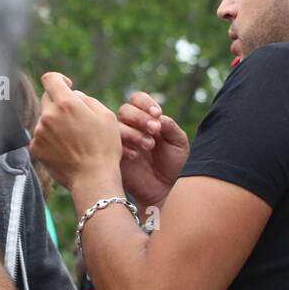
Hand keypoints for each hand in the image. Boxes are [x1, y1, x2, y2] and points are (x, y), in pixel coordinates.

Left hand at [30, 73, 121, 189]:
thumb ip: (88, 100)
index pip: (50, 79)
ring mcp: (39, 132)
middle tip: (77, 119)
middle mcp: (49, 115)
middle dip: (60, 103)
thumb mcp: (107, 117)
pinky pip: (41, 136)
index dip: (59, 79)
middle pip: (47, 98)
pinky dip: (52, 139)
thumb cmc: (105, 147)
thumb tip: (74, 95)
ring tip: (74, 140)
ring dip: (57, 123)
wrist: (93, 177)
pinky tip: (67, 149)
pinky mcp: (35, 147)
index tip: (67, 86)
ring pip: (45, 119)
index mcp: (67, 104)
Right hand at [117, 91, 188, 211]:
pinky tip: (136, 156)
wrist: (168, 189)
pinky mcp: (114, 155)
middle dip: (140, 117)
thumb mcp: (178, 142)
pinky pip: (111, 145)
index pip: (138, 100)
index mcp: (147, 119)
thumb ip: (170, 127)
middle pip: (125, 110)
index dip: (145, 103)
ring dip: (133, 132)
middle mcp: (132, 127)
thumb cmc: (175, 164)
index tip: (157, 114)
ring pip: (116, 126)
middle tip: (154, 129)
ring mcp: (121, 141)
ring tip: (149, 145)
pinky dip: (124, 147)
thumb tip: (158, 117)